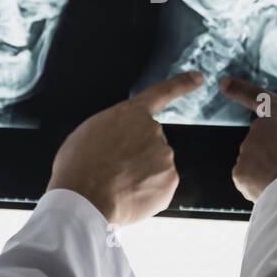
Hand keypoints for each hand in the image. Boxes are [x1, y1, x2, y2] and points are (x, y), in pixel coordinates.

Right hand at [47, 72, 203, 226]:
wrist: (83, 198)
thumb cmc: (78, 166)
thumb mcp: (88, 134)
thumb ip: (113, 131)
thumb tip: (119, 144)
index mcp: (131, 114)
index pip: (162, 93)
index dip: (182, 84)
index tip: (198, 78)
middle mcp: (153, 130)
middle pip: (150, 143)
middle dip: (136, 156)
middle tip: (112, 171)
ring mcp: (165, 156)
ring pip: (155, 167)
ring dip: (140, 176)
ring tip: (115, 186)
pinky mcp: (170, 182)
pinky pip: (159, 188)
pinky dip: (146, 194)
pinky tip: (127, 197)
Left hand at [218, 77, 276, 201]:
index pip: (256, 95)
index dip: (239, 89)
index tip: (223, 83)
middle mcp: (259, 127)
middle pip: (264, 140)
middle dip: (276, 153)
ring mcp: (247, 149)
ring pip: (257, 162)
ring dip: (270, 171)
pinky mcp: (240, 172)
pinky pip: (250, 180)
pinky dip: (261, 187)